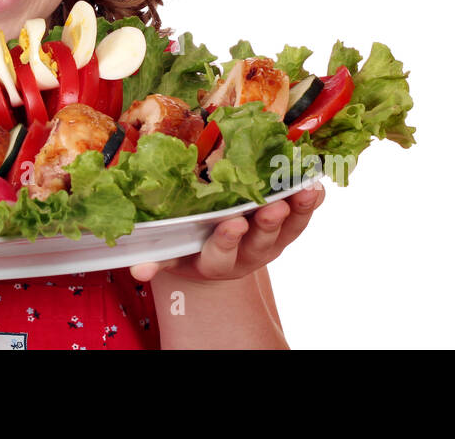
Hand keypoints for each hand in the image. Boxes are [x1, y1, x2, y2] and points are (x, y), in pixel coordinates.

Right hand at [129, 181, 324, 282]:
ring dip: (297, 211)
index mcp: (213, 261)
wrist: (212, 256)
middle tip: (274, 206)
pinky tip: (316, 185)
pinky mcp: (284, 234)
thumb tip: (138, 270)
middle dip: (266, 224)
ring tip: (305, 191)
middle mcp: (245, 256)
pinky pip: (301, 220)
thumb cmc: (185, 246)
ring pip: (285, 231)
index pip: (220, 253)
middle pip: (259, 243)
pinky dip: (310, 204)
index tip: (233, 224)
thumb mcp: (170, 255)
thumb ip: (156, 261)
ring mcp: (268, 245)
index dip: (227, 240)